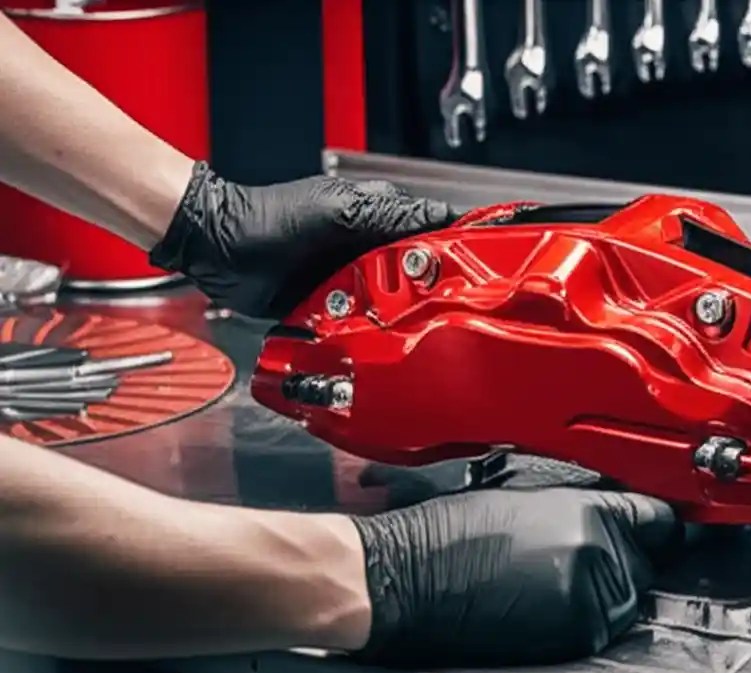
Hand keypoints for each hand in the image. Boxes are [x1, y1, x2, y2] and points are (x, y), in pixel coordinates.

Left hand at [148, 162, 458, 318]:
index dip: (454, 242)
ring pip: (395, 296)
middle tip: (425, 295)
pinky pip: (366, 317)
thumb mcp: (339, 211)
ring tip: (391, 311)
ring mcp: (354, 273)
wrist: (220, 250)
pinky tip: (368, 325)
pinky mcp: (337, 302)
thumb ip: (392, 215)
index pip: (432, 224)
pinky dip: (370, 324)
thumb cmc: (268, 221)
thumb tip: (441, 217)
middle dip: (426, 283)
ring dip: (397, 308)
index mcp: (377, 212)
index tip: (472, 262)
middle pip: (419, 267)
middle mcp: (370, 243)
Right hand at [348, 486, 682, 667]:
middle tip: (571, 548)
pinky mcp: (573, 637)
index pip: (658, 518)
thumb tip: (627, 510)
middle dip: (624, 552)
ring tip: (548, 574)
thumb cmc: (448, 530)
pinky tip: (540, 597)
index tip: (668, 523)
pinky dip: (584, 611)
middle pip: (647, 557)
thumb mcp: (525, 491)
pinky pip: (602, 622)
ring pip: (628, 593)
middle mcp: (598, 560)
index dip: (661, 519)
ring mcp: (588, 605)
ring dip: (606, 584)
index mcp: (588, 515)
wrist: (403, 578)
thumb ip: (585, 501)